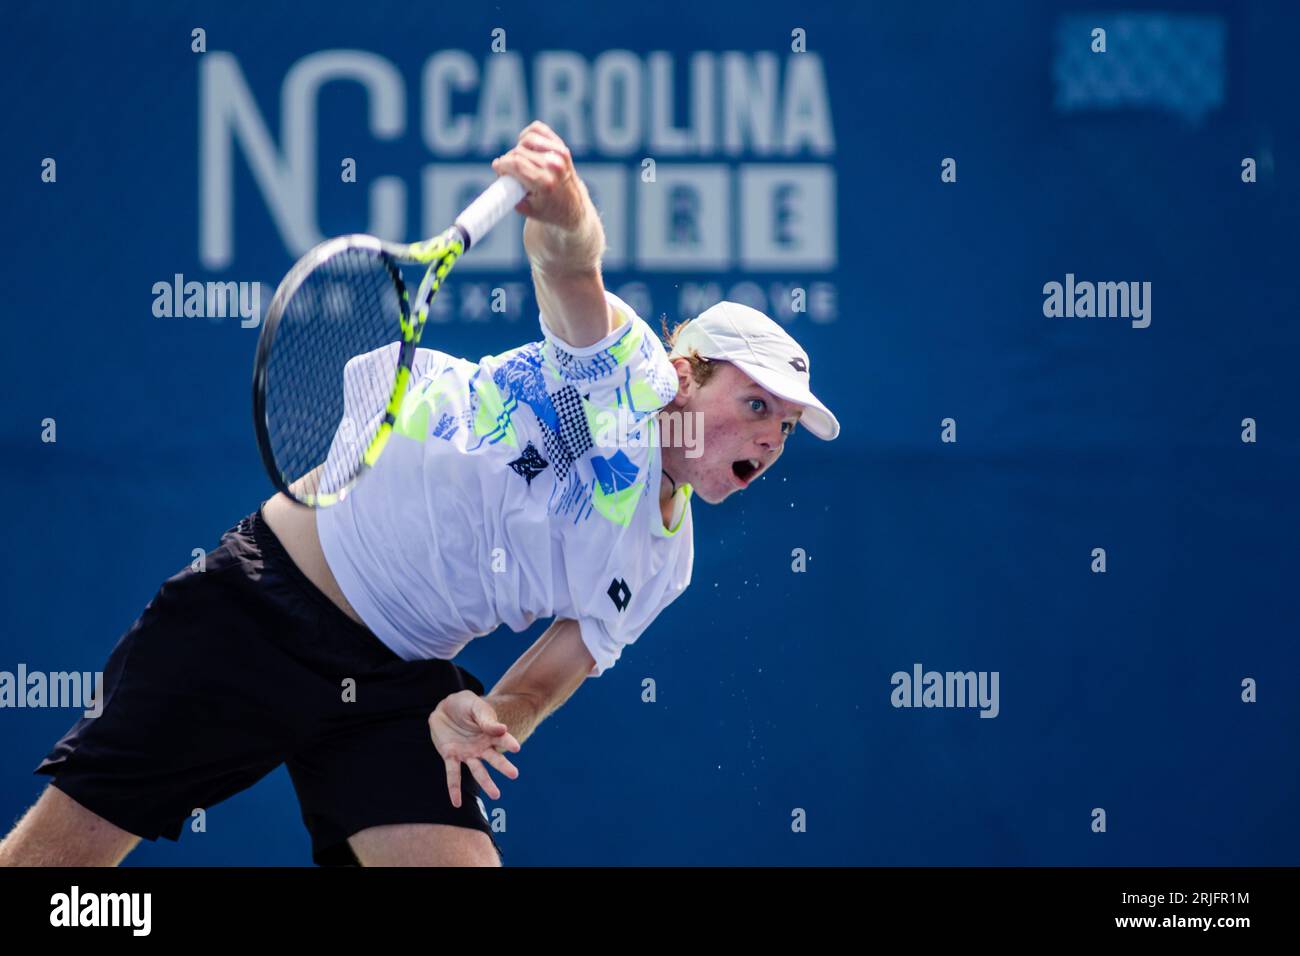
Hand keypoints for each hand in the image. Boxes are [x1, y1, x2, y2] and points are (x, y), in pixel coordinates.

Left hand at [428, 690, 521, 808]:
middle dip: (504, 766)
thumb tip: (502, 729)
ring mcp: (467, 754)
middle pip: (494, 759)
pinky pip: (453, 775)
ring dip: (486, 783)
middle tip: (515, 775)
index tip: (516, 748)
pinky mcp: (451, 757)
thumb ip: (485, 719)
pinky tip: (456, 803)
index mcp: (491, 733)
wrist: (444, 708)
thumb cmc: (465, 705)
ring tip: (496, 795)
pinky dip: (454, 789)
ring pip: (478, 771)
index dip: (509, 742)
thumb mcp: (474, 707)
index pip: (503, 738)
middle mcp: (482, 747)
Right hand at [491, 121, 589, 230]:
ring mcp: (559, 154)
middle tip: (508, 171)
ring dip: (518, 148)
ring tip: (519, 160)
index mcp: (545, 183)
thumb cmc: (548, 210)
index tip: (498, 169)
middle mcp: (554, 166)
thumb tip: (499, 170)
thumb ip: (510, 192)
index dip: (502, 165)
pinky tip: (527, 147)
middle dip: (508, 160)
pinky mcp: (561, 146)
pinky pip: (538, 130)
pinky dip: (528, 136)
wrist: (572, 208)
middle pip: (518, 152)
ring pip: (527, 138)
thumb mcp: (527, 209)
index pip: (515, 164)